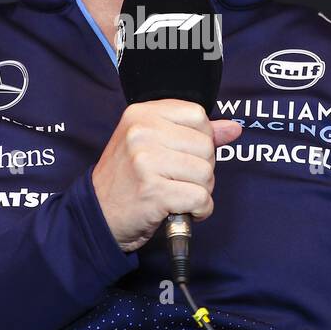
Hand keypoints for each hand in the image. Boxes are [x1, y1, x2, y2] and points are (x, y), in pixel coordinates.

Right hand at [91, 99, 242, 252]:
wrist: (97, 215)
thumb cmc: (128, 179)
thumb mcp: (153, 145)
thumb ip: (194, 133)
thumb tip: (233, 128)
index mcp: (141, 114)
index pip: (197, 115)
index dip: (201, 138)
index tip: (184, 155)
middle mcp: (141, 132)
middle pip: (205, 146)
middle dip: (202, 169)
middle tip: (178, 180)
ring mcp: (146, 161)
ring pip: (206, 173)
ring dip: (200, 191)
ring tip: (177, 194)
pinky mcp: (154, 191)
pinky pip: (200, 198)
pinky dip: (198, 210)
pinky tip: (180, 209)